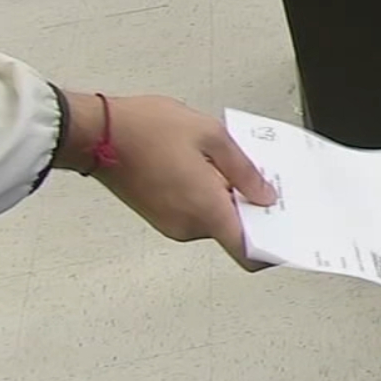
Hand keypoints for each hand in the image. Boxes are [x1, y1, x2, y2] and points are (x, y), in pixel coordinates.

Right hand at [56, 93, 277, 269]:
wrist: (93, 131)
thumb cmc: (144, 128)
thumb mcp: (211, 135)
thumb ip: (245, 170)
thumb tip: (266, 196)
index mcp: (205, 209)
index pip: (248, 251)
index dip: (272, 249)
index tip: (286, 233)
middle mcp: (188, 225)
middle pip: (234, 230)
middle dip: (250, 206)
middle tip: (260, 175)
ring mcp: (171, 223)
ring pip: (214, 219)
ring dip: (227, 197)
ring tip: (224, 161)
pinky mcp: (159, 216)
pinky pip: (195, 212)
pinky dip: (207, 195)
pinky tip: (205, 165)